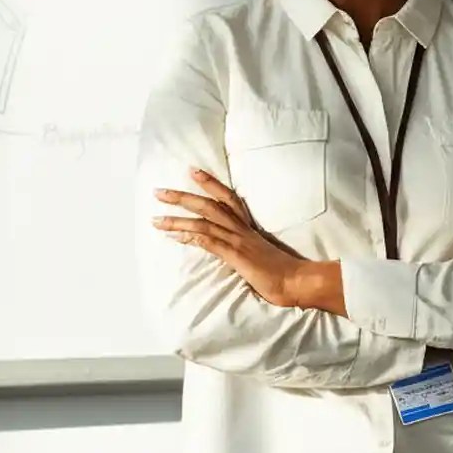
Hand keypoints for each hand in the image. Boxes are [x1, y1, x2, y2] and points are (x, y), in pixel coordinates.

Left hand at [152, 169, 324, 308]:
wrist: (297, 282)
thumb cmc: (280, 273)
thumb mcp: (258, 254)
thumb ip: (243, 247)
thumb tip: (228, 248)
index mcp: (248, 227)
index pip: (227, 198)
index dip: (209, 183)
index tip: (191, 171)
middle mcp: (242, 229)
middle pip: (209, 205)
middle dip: (182, 197)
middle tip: (158, 192)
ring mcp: (239, 241)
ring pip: (204, 222)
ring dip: (178, 220)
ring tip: (156, 220)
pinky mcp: (237, 256)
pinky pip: (212, 242)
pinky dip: (193, 237)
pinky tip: (177, 236)